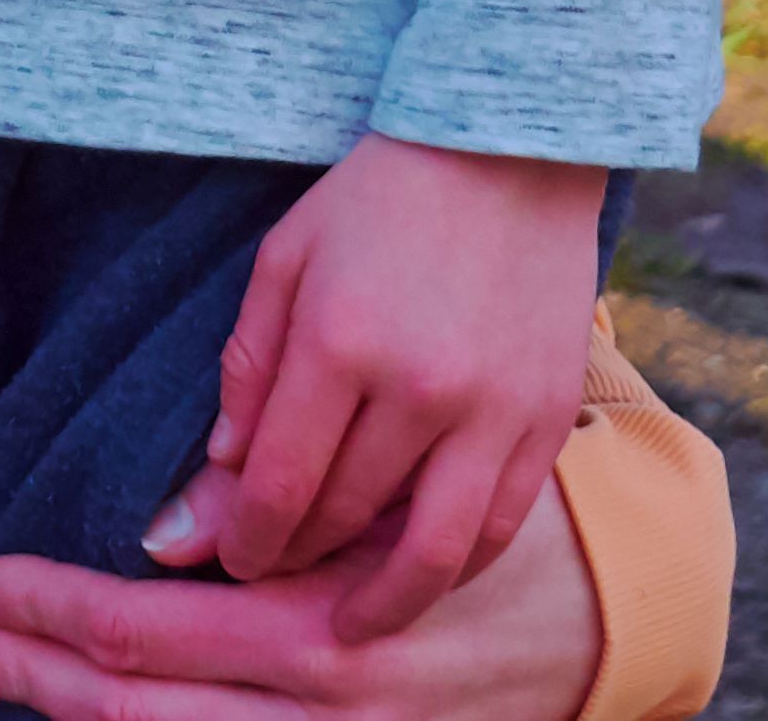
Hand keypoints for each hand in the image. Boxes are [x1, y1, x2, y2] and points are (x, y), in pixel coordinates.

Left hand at [0, 480, 604, 717]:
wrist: (615, 603)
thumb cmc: (482, 501)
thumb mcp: (391, 489)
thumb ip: (283, 499)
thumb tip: (167, 527)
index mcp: (333, 627)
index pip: (149, 633)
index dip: (51, 608)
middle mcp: (338, 711)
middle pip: (146, 711)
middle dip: (37, 676)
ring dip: (75, 716)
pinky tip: (98, 714)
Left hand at [149, 137, 605, 638]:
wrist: (508, 148)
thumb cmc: (378, 198)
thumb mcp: (285, 257)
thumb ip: (250, 366)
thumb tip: (220, 471)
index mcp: (339, 339)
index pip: (277, 481)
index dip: (243, 537)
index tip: (226, 558)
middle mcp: (420, 385)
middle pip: (344, 516)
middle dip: (297, 558)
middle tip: (272, 576)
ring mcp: (493, 408)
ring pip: (431, 547)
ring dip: (382, 597)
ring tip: (348, 620)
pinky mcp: (546, 418)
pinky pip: (500, 525)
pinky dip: (458, 567)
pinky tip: (424, 576)